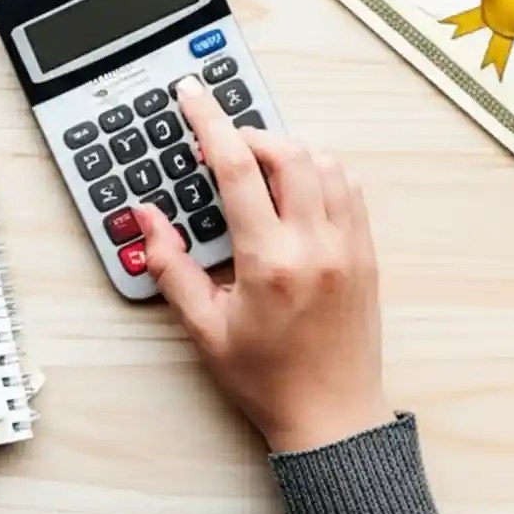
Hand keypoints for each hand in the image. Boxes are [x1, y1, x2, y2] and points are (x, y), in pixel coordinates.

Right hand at [135, 78, 391, 452]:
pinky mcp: (367, 255)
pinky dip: (322, 171)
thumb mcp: (203, 327)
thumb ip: (171, 266)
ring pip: (326, 163)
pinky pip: (350, 189)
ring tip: (259, 165)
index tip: (193, 96)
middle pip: (288, 152)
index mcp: (270, 261)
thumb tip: (147, 218)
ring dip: (289, 150)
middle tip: (222, 143)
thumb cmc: (267, 379)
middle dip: (249, 133)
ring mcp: (349, 247)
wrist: (331, 417)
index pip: (238, 168)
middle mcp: (316, 245)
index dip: (211, 123)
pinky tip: (298, 187)